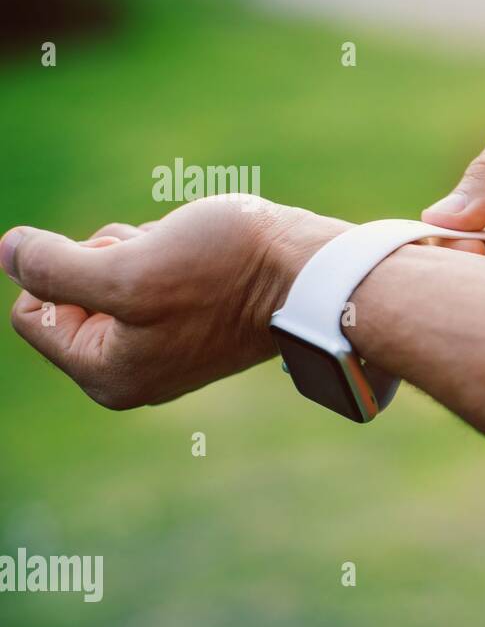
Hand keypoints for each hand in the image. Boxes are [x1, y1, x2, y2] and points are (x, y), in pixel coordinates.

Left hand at [3, 195, 343, 408]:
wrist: (313, 274)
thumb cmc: (226, 272)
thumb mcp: (125, 269)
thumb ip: (52, 266)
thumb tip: (6, 253)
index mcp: (108, 376)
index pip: (32, 312)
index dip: (65, 272)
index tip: (126, 271)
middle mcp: (134, 372)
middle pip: (71, 291)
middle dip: (107, 259)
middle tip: (164, 265)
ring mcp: (167, 347)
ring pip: (111, 275)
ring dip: (140, 250)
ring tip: (191, 259)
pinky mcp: (196, 321)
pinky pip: (150, 275)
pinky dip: (169, 254)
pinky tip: (208, 260)